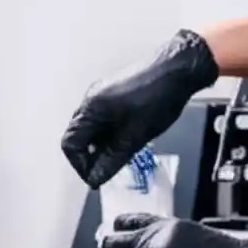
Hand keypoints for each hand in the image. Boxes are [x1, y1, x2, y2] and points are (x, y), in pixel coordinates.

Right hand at [61, 29, 218, 187]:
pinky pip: (101, 117)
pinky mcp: (113, 91)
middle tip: (106, 170)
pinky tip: (125, 138)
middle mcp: (90, 99)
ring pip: (91, 127)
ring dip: (99, 145)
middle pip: (77, 135)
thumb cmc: (157, 100)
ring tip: (118, 156)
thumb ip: (111, 160)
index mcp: (90, 109)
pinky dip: (107, 133)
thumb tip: (96, 178)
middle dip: (89, 156)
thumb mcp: (134, 137)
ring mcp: (101, 93)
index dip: (80, 165)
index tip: (95, 178)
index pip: (70, 144)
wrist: (178, 68)